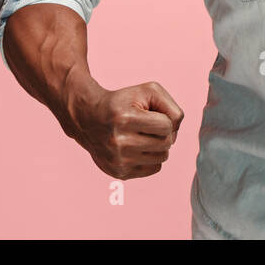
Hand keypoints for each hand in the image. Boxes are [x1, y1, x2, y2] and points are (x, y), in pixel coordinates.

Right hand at [69, 80, 184, 179]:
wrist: (89, 118)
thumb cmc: (123, 103)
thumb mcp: (147, 91)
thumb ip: (171, 107)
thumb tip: (176, 131)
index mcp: (125, 119)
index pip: (167, 126)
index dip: (164, 118)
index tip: (151, 115)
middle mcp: (120, 142)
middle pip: (166, 143)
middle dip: (163, 133)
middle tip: (148, 126)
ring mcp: (118, 160)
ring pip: (162, 158)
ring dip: (158, 146)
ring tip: (143, 136)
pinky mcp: (119, 173)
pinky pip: (153, 169)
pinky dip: (151, 158)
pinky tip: (138, 148)